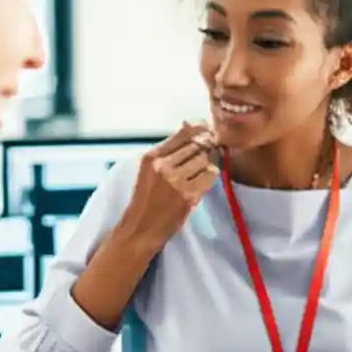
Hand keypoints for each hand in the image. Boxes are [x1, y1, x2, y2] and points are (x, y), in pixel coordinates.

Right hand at [115, 121, 218, 249]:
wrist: (141, 229)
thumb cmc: (147, 199)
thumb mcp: (151, 169)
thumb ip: (171, 148)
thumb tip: (193, 122)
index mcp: (152, 157)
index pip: (185, 132)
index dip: (201, 131)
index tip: (208, 134)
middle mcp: (163, 166)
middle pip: (198, 145)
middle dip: (205, 150)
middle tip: (203, 160)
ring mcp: (176, 181)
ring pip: (205, 160)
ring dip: (207, 165)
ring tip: (197, 175)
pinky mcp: (188, 195)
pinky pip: (210, 176)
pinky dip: (209, 178)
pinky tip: (200, 184)